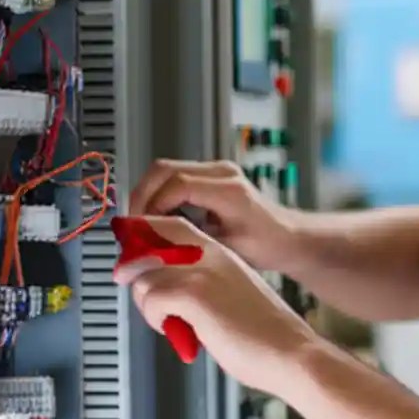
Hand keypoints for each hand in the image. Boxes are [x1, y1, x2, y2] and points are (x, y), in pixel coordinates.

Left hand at [114, 216, 318, 392]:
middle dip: (134, 267)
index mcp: (221, 252)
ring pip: (144, 275)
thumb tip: (165, 291)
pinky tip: (177, 331)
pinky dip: (155, 318)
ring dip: (146, 302)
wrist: (290, 352)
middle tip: (136, 290)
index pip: (170, 225)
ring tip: (168, 322)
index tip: (132, 255)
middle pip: (149, 242)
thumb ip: (201, 285)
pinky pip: (151, 299)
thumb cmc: (264, 334)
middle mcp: (209, 255)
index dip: (143, 236)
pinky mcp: (194, 295)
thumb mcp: (232, 295)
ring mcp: (201, 272)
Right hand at [128, 159, 295, 271]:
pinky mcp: (212, 175)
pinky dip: (160, 193)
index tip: (140, 227)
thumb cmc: (265, 246)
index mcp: (228, 190)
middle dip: (142, 195)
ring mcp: (217, 170)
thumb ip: (189, 241)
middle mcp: (221, 172)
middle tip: (132, 224)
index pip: (177, 184)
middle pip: (164, 169)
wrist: (287, 236)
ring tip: (141, 222)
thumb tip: (151, 242)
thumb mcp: (226, 250)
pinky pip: (176, 175)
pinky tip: (158, 216)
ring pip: (166, 170)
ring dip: (148, 193)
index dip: (152, 204)